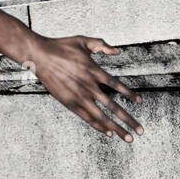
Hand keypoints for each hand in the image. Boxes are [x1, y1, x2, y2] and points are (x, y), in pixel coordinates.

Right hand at [27, 35, 143, 141]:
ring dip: (116, 128)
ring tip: (127, 138)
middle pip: (113, 107)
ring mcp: (79, 96)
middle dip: (128, 120)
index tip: (140, 103)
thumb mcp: (84, 41)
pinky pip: (86, 117)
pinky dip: (98, 126)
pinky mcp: (69, 103)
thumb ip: (102, 45)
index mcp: (94, 71)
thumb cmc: (61, 47)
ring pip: (101, 116)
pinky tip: (108, 132)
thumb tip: (118, 51)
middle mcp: (89, 86)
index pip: (117, 86)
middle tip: (140, 131)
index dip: (130, 95)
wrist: (39, 56)